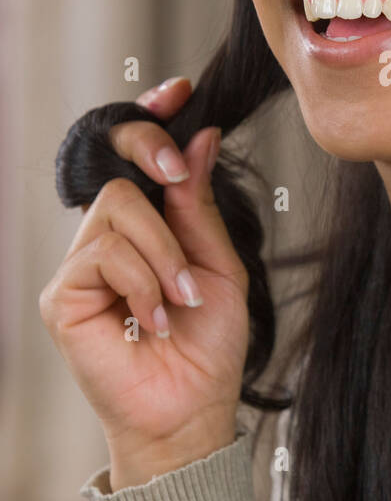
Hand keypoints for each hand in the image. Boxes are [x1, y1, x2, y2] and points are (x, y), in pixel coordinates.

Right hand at [39, 77, 248, 487]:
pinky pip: (103, 255)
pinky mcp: (61, 296)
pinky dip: (142, 284)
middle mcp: (107, 240)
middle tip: (189, 220)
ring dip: (164, 257)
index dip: (149, 122)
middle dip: (164, 190)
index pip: (134, 161)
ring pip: (117, 211)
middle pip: (123, 175)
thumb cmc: (208, 345)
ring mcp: (81, 267)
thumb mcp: (218, 265)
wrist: (192, 409)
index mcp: (147, 227)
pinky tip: (155, 320)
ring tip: (181, 302)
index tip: (179, 92)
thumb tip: (200, 137)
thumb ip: (201, 205)